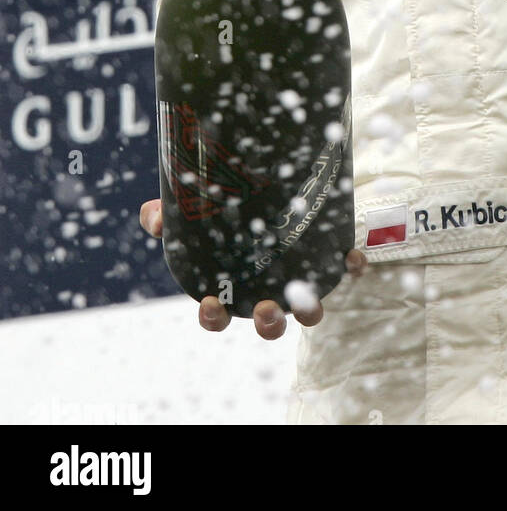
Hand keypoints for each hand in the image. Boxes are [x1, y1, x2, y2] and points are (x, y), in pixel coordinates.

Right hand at [139, 199, 367, 339]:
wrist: (275, 186)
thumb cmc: (228, 213)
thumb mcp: (196, 211)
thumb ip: (169, 214)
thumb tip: (152, 215)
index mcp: (233, 286)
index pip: (219, 315)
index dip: (213, 317)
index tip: (210, 303)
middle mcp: (267, 290)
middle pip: (268, 323)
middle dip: (268, 323)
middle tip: (266, 308)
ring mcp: (299, 280)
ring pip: (306, 310)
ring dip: (308, 310)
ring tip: (309, 299)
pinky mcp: (328, 260)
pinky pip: (343, 271)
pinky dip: (349, 267)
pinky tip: (350, 256)